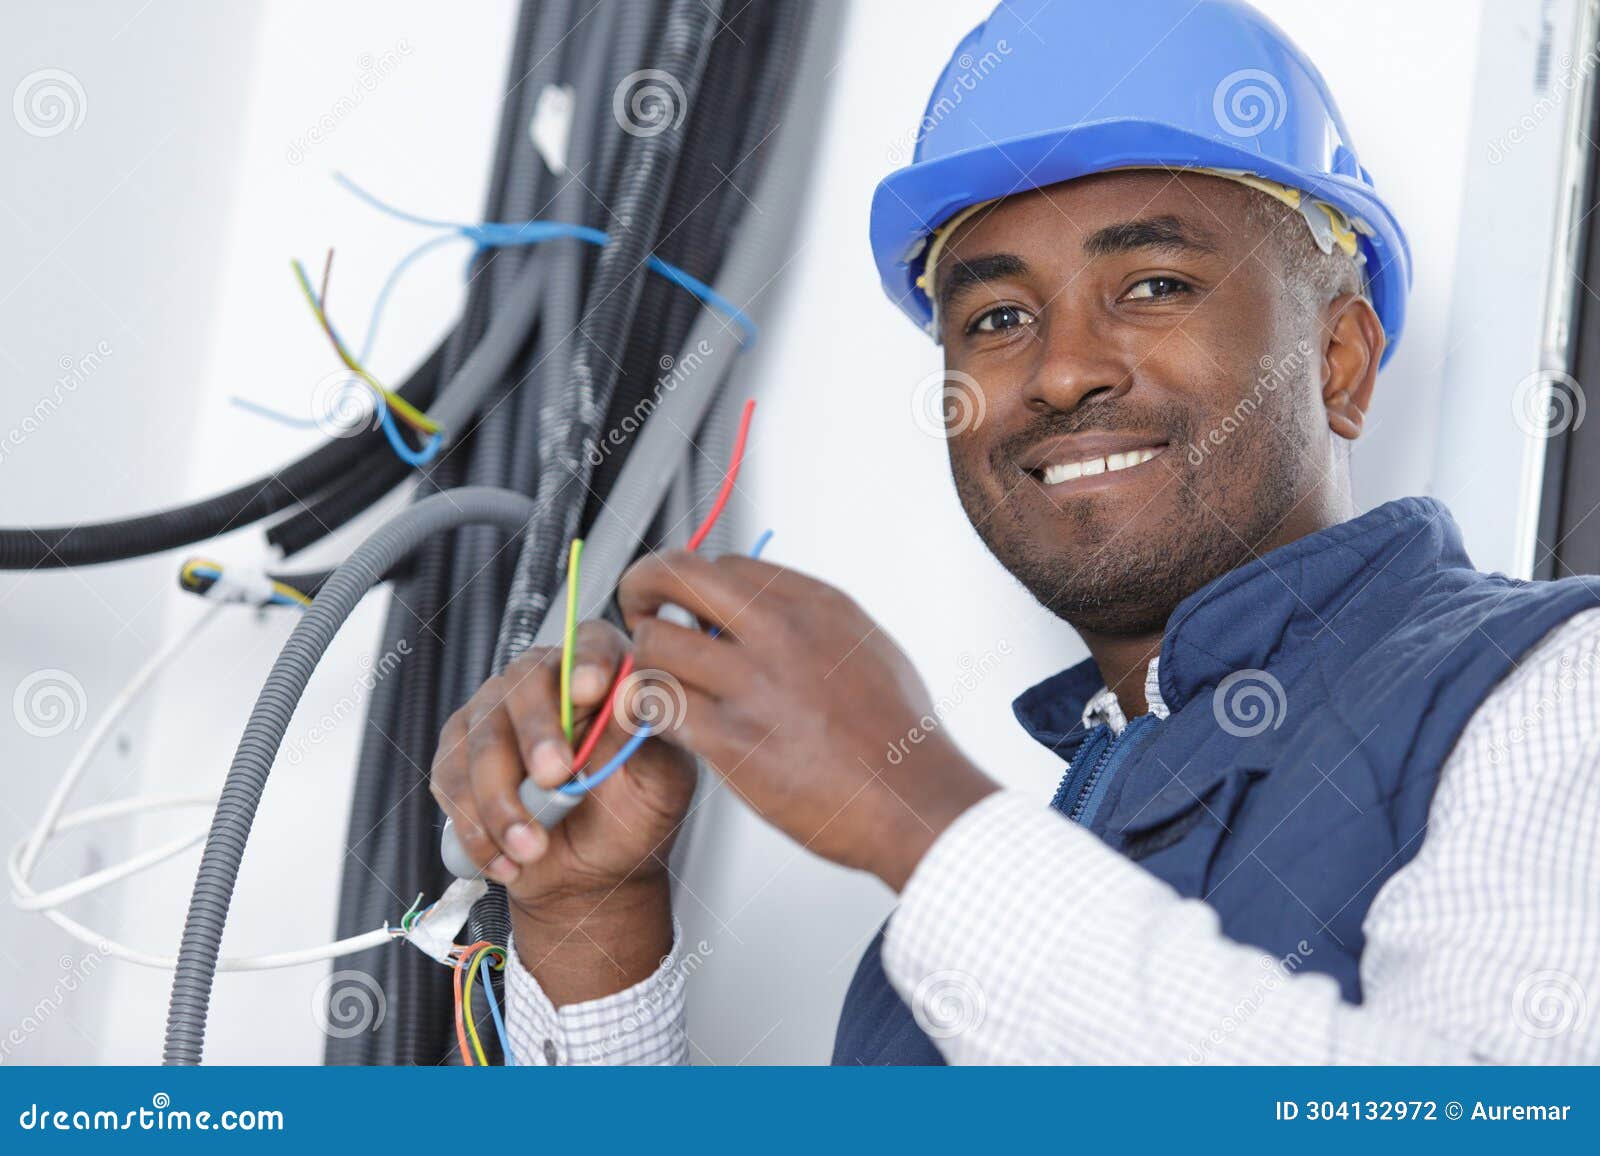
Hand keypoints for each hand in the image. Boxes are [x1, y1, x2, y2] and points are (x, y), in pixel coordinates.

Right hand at [430, 620, 696, 999]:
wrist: (593, 871)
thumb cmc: (633, 815)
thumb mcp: (659, 782)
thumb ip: (643, 737)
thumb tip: (633, 697)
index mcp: (603, 673)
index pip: (591, 645)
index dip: (588, 663)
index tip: (591, 691)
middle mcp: (544, 683)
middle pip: (525, 685)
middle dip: (537, 734)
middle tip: (555, 777)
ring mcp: (495, 714)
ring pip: (484, 739)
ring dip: (503, 800)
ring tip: (532, 847)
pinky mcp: (459, 753)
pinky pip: (452, 778)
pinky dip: (476, 824)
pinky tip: (505, 855)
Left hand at [616, 551, 997, 889]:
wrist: (914, 801)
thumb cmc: (899, 738)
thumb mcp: (868, 647)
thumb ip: (813, 622)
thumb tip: (772, 610)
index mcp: (814, 604)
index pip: (724, 565)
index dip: (695, 586)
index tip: (687, 607)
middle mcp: (779, 631)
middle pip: (676, 576)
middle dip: (642, 587)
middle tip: (635, 609)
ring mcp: (752, 684)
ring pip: (654, 643)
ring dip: (643, 661)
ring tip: (655, 683)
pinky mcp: (731, 740)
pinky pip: (657, 705)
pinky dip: (648, 710)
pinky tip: (663, 722)